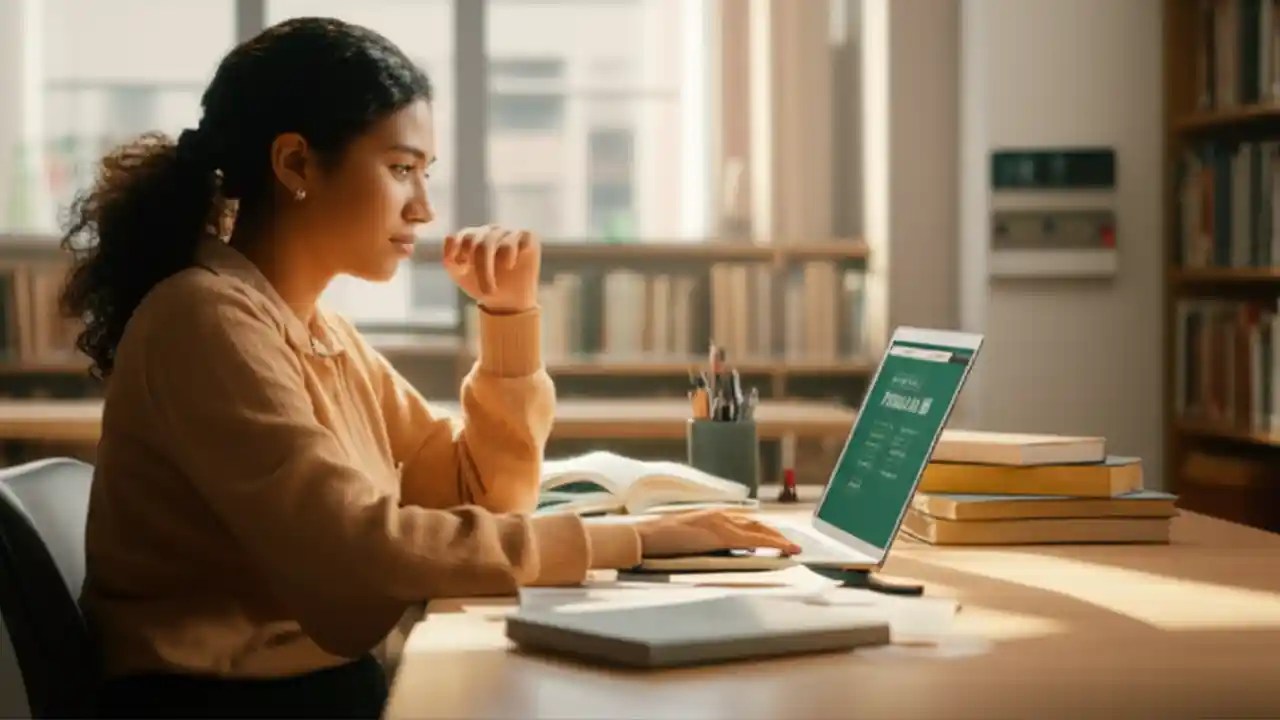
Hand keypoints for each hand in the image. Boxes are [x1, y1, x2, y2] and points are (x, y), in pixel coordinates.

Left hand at [443, 224, 540, 313]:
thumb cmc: (482, 287)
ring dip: (498, 266)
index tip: (463, 269)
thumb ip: (450, 259)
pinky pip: (522, 238)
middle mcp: (490, 231)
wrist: (507, 303)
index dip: (461, 252)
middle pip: (482, 243)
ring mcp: (509, 233)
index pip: (464, 237)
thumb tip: (450, 238)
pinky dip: (515, 253)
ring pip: (502, 243)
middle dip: (482, 269)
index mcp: (472, 236)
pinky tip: (511, 265)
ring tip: (499, 284)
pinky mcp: (528, 237)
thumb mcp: (459, 276)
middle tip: (486, 291)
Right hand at [634, 510, 801, 557]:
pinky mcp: (718, 534)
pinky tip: (780, 549)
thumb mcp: (690, 540)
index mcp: (712, 517)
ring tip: (792, 549)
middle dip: (776, 535)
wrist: (645, 537)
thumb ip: (708, 542)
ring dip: (777, 539)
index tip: (778, 539)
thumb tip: (726, 551)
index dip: (764, 531)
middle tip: (792, 546)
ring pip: (758, 531)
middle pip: (756, 525)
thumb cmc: (662, 541)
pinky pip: (750, 540)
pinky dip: (769, 544)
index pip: (745, 523)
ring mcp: (719, 523)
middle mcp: (719, 515)